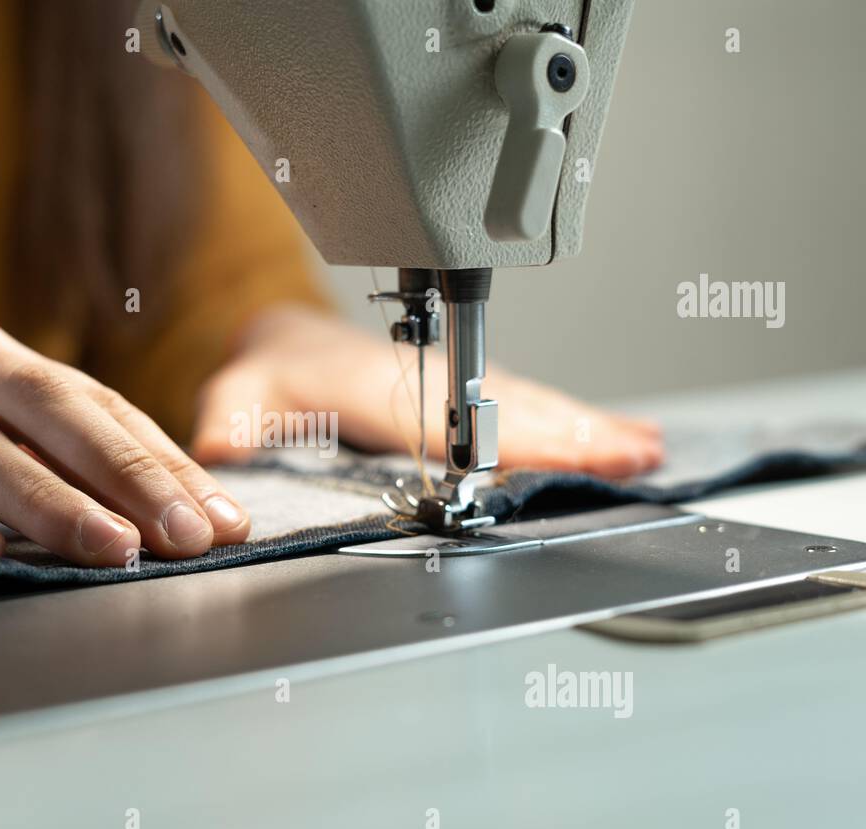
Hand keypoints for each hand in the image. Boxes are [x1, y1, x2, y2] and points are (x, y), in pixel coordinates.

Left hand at [192, 305, 663, 477]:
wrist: (291, 339)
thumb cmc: (273, 374)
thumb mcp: (238, 395)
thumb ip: (232, 422)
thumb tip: (221, 450)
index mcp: (375, 385)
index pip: (452, 415)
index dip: (508, 435)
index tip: (559, 452)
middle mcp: (427, 378)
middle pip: (508, 403)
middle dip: (572, 430)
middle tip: (634, 453)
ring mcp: (455, 379)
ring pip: (527, 398)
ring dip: (586, 423)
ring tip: (643, 446)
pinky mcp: (472, 387)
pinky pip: (529, 399)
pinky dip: (576, 418)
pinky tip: (622, 433)